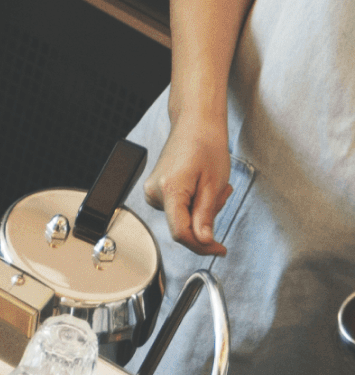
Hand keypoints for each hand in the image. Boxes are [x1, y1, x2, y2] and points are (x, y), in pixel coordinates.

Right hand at [144, 119, 229, 254]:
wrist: (194, 125)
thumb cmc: (206, 147)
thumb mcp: (214, 184)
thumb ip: (205, 215)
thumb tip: (203, 241)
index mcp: (169, 190)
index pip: (181, 233)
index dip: (203, 246)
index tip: (220, 249)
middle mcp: (154, 192)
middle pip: (182, 226)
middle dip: (206, 219)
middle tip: (221, 195)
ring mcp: (152, 190)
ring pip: (182, 218)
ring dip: (202, 210)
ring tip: (213, 187)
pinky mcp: (156, 189)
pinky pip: (177, 208)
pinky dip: (194, 203)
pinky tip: (202, 187)